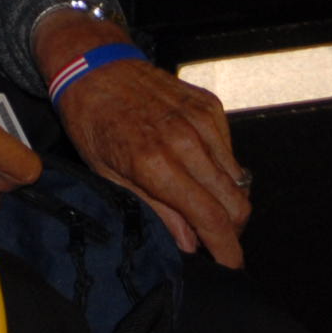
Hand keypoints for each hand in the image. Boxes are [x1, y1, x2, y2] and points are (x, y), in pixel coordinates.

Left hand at [54, 63, 249, 267]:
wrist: (94, 65)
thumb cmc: (93, 120)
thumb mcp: (108, 174)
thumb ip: (155, 211)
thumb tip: (189, 244)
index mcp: (156, 163)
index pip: (211, 218)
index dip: (227, 250)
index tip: (231, 267)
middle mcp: (186, 141)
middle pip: (236, 203)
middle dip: (232, 230)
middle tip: (215, 240)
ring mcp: (202, 120)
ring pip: (239, 179)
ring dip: (228, 200)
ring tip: (203, 205)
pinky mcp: (210, 105)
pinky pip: (230, 150)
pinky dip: (222, 168)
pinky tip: (198, 169)